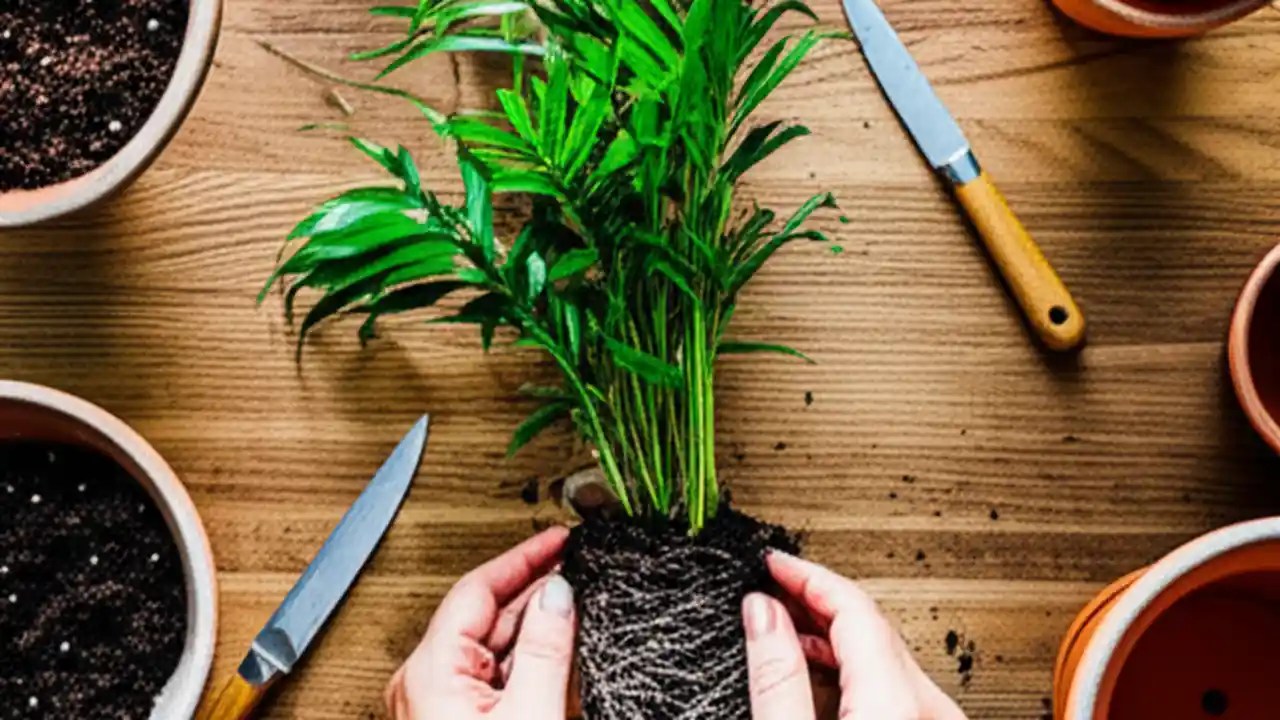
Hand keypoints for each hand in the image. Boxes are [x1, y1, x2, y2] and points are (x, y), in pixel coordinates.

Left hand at [386, 527, 575, 719]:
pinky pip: (491, 676)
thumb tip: (557, 594)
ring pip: (491, 646)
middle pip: (485, 614)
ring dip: (532, 624)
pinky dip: (524, 659)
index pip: (477, 588)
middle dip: (533, 588)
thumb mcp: (529, 712)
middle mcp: (423, 683)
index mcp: (429, 671)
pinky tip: (554, 653)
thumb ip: (544, 650)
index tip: (556, 540)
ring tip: (572, 604)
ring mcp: (436, 704)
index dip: (523, 558)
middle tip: (572, 564)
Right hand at [743, 551, 967, 719]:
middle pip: (871, 625)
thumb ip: (776, 677)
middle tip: (772, 583)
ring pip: (883, 654)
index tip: (773, 562)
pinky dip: (854, 665)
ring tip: (784, 622)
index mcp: (897, 702)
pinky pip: (894, 684)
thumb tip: (762, 610)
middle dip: (816, 598)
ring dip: (833, 632)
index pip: (854, 605)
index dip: (807, 574)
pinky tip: (821, 665)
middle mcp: (929, 710)